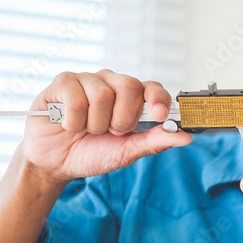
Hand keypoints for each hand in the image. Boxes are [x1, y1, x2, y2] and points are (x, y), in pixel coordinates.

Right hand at [21, 69, 190, 181]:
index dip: (159, 99)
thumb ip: (154, 142)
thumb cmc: (93, 153)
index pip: (153, 87)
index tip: (161, 117)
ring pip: (102, 95)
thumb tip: (186, 137)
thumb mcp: (126, 152)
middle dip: (121, 120)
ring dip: (94, 124)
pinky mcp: (63, 83)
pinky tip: (68, 124)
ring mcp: (87, 80)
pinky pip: (76, 97)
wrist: (56, 163)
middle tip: (110, 132)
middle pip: (129, 87)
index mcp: (132, 98)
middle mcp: (112, 83)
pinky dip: (73, 121)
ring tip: (87, 130)